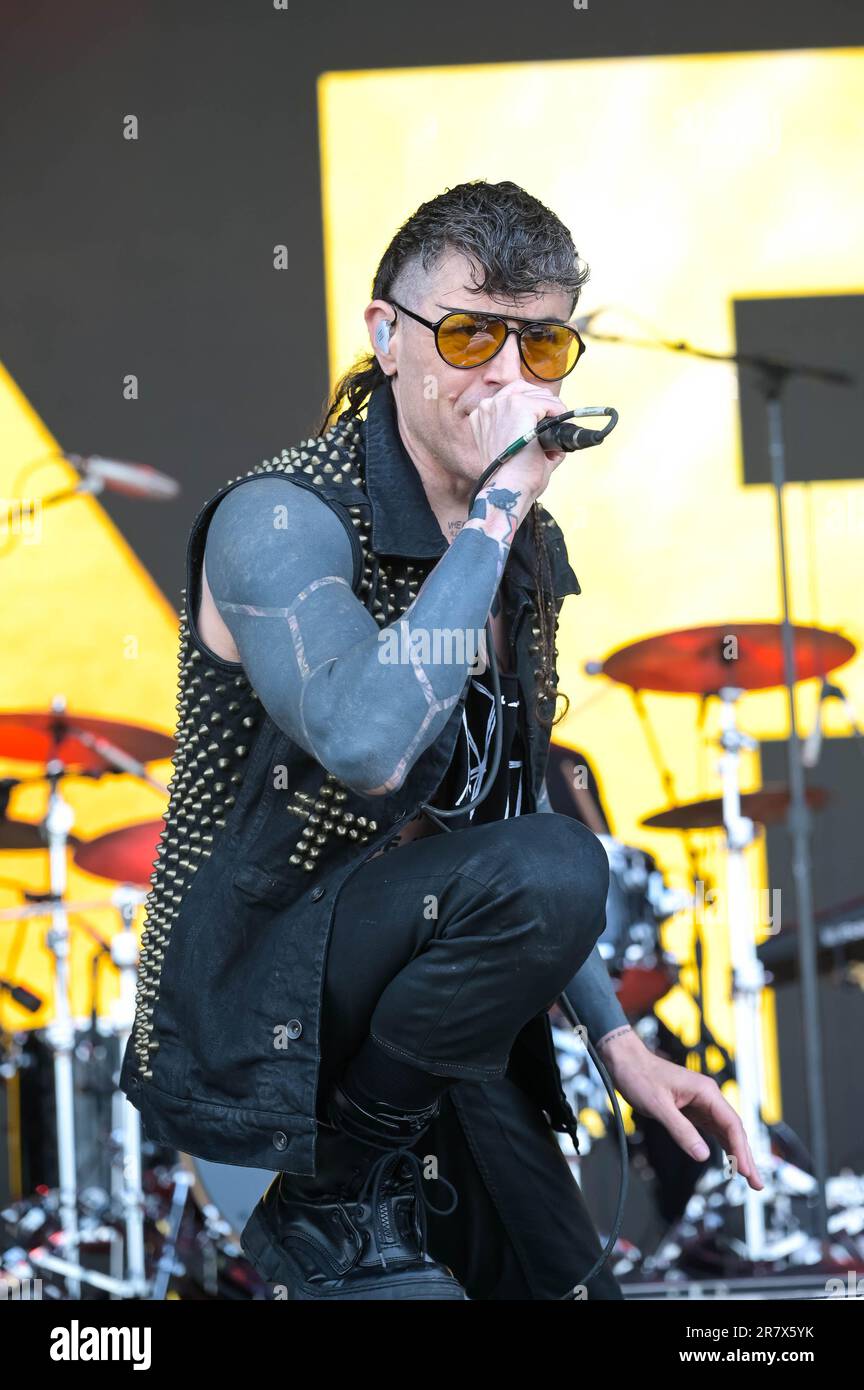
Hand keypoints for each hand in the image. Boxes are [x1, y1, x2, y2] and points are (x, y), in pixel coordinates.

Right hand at [467, 380, 569, 505]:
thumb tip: (553, 439)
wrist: (509, 488)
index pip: (512, 395)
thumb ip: (523, 435)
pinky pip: (550, 402)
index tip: (540, 423)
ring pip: (541, 395)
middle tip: (552, 427)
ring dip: (552, 411)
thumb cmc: (510, 478)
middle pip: (527, 389)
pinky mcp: (520, 406)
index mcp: (482, 416)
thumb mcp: (511, 451)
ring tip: (555, 432)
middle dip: (544, 406)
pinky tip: (558, 428)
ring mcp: (503, 403)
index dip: (532, 408)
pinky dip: (559, 414)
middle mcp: (489, 405)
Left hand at [597, 1028, 763, 1191]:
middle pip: (734, 1129)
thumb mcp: (658, 1106)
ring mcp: (701, 1103)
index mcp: (706, 1091)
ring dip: (737, 1153)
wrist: (625, 1061)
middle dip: (746, 1156)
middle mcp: (708, 1096)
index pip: (731, 1124)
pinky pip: (712, 1130)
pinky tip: (729, 1161)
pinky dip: (722, 1146)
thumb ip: (681, 1130)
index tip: (746, 1171)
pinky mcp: (692, 1109)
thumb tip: (704, 1157)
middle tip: (757, 1183)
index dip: (740, 1149)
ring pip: (725, 1131)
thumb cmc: (640, 1077)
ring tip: (748, 1177)